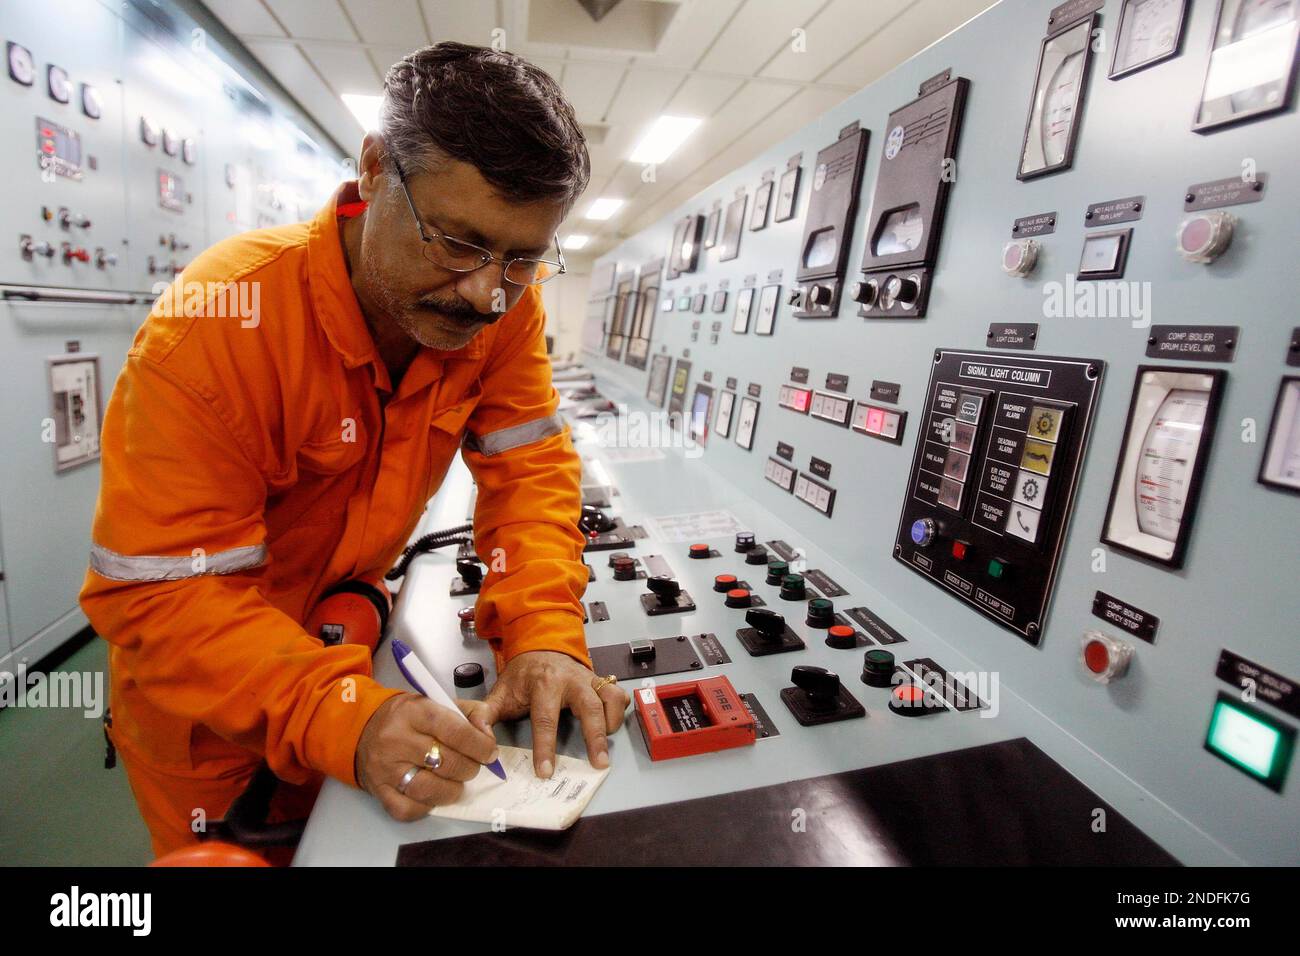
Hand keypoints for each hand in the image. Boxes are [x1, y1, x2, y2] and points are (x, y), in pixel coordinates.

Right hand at [355, 693, 498, 821]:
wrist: (361, 728)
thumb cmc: (408, 717)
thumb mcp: (438, 702)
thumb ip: (470, 714)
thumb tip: (488, 737)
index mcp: (414, 712)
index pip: (455, 731)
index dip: (479, 745)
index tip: (489, 753)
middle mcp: (396, 739)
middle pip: (446, 762)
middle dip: (469, 768)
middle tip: (471, 766)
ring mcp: (385, 768)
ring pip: (429, 789)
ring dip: (451, 790)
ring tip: (455, 782)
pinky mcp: (378, 790)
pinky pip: (408, 809)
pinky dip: (426, 807)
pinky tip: (432, 795)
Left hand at [481, 651, 629, 777]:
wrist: (540, 647)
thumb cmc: (522, 676)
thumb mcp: (499, 693)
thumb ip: (484, 716)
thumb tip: (480, 739)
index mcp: (543, 683)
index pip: (545, 719)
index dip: (545, 747)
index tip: (545, 771)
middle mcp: (570, 679)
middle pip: (589, 707)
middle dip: (594, 737)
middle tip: (599, 763)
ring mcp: (588, 679)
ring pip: (609, 698)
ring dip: (611, 723)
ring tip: (605, 747)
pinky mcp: (600, 681)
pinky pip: (618, 695)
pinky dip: (619, 711)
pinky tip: (611, 726)